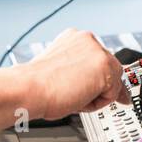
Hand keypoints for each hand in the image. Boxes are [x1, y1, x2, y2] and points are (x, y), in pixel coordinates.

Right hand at [16, 28, 130, 119]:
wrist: (29, 89)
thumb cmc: (37, 86)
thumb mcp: (61, 71)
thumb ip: (81, 72)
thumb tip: (101, 86)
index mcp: (74, 38)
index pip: (98, 60)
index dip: (95, 79)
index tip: (88, 87)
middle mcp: (87, 39)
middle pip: (109, 71)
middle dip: (98, 88)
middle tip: (75, 95)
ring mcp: (98, 51)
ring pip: (111, 83)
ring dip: (95, 95)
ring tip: (71, 94)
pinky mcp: (106, 66)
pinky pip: (112, 94)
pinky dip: (96, 103)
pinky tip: (77, 97)